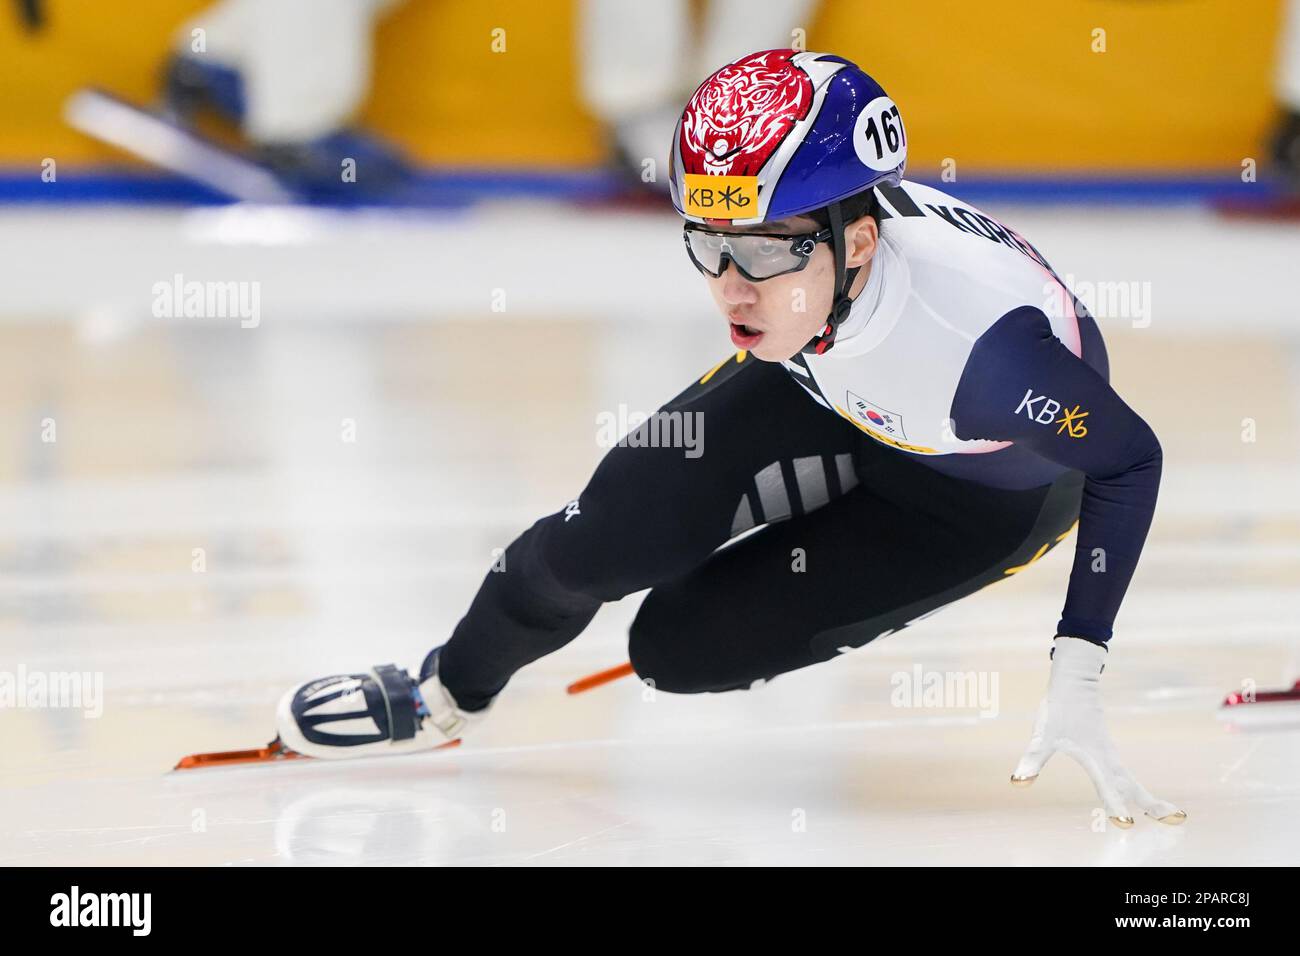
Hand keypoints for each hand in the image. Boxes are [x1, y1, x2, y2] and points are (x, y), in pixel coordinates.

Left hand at [1011, 636, 1185, 827]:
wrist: (1074, 682)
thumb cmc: (1058, 708)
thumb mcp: (1042, 735)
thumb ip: (1032, 759)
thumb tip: (1018, 782)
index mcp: (1095, 756)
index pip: (1108, 786)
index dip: (1116, 806)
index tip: (1125, 825)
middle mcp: (1107, 758)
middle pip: (1132, 786)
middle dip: (1152, 804)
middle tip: (1175, 820)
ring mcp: (1109, 754)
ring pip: (1131, 781)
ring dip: (1148, 799)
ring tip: (1168, 816)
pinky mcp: (1107, 751)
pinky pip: (1125, 775)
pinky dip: (1136, 789)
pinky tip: (1135, 796)